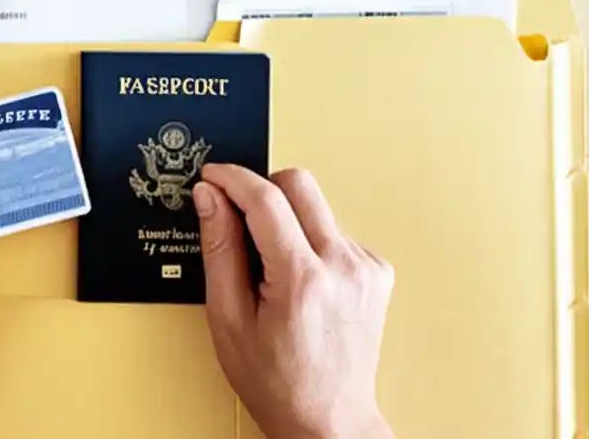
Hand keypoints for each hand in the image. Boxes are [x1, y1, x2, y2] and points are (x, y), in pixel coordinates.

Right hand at [195, 165, 394, 438]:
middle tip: (239, 215)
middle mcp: (343, 265)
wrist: (329, 420)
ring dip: (289, 221)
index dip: (232, 178)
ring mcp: (367, 267)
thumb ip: (219, 250)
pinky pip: (336, 233)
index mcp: (302, 279)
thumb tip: (210, 197)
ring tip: (272, 270)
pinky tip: (301, 282)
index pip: (265, 198)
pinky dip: (312, 244)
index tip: (212, 174)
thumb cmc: (276, 382)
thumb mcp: (229, 320)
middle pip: (300, 184)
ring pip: (319, 208)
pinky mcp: (379, 272)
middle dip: (263, 188)